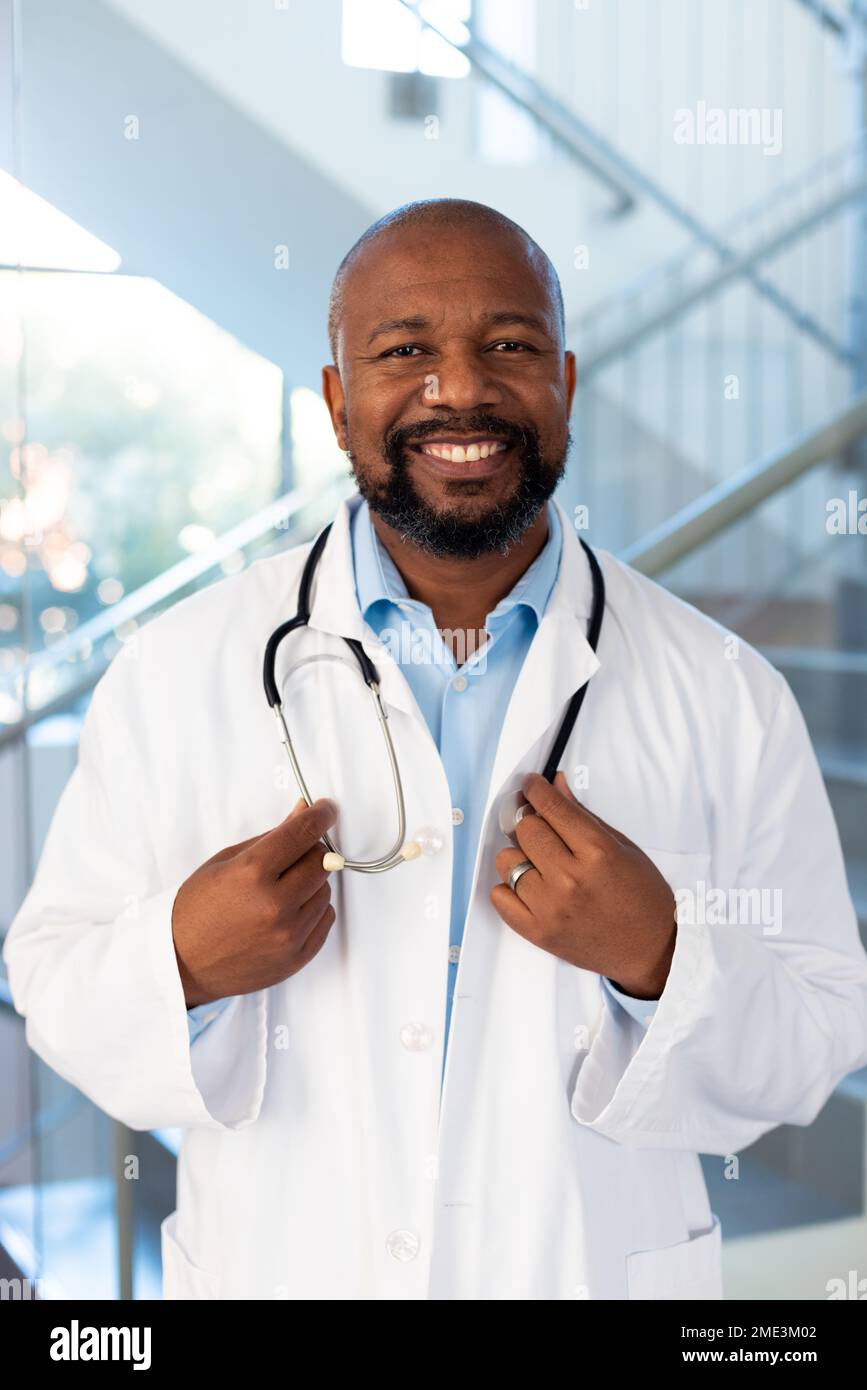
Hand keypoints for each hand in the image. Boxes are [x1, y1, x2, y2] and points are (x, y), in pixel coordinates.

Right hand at [171, 797, 338, 1006]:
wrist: (181, 962)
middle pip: (321, 861)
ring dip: (311, 882)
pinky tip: (289, 910)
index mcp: (252, 874)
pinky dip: (314, 909)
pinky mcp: (296, 957)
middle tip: (294, 854)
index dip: (320, 815)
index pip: (303, 832)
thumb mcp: (226, 862)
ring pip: (325, 890)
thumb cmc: (197, 909)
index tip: (325, 810)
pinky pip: (325, 919)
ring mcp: (287, 934)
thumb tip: (302, 813)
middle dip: (311, 850)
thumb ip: (270, 837)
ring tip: (282, 889)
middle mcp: (274, 905)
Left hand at [491, 772, 676, 997]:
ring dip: (519, 855)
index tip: (530, 785)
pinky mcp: (538, 932)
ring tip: (540, 863)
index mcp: (597, 853)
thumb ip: (583, 815)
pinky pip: (499, 896)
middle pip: (525, 829)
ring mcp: (551, 908)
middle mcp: (571, 879)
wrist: (652, 950)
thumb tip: (555, 784)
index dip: (535, 789)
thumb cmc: (643, 897)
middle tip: (542, 827)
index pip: (552, 808)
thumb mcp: (622, 848)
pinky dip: (509, 887)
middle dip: (531, 821)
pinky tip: (530, 886)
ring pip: (507, 860)